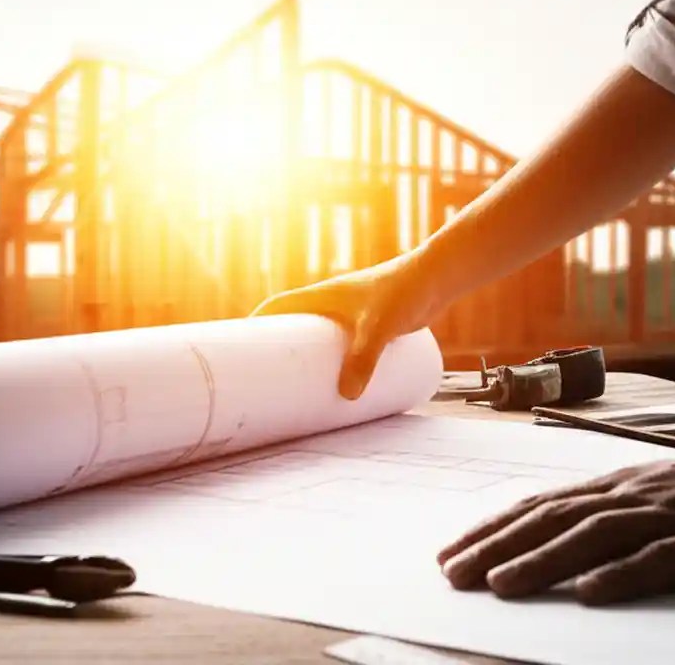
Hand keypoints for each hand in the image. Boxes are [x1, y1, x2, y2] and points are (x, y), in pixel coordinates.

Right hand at [251, 253, 443, 399]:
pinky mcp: (369, 328)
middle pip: (293, 330)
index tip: (237, 351)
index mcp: (320, 298)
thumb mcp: (379, 328)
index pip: (276, 309)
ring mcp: (350, 318)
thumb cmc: (405, 291)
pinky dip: (334, 364)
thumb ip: (364, 359)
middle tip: (267, 384)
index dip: (255, 327)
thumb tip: (347, 395)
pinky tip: (338, 386)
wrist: (437, 278)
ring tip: (300, 394)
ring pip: (318, 342)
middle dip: (279, 354)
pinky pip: (341, 349)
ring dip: (307, 362)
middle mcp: (330, 307)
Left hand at [436, 449, 674, 603]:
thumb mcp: (657, 491)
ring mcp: (671, 517)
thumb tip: (555, 533)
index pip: (543, 506)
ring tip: (501, 585)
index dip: (494, 529)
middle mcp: (635, 496)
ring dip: (544, 561)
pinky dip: (622, 576)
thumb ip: (611, 510)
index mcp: (621, 486)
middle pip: (554, 519)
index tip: (453, 551)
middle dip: (498, 547)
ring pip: (595, 538)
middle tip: (453, 574)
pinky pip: (661, 561)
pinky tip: (590, 594)